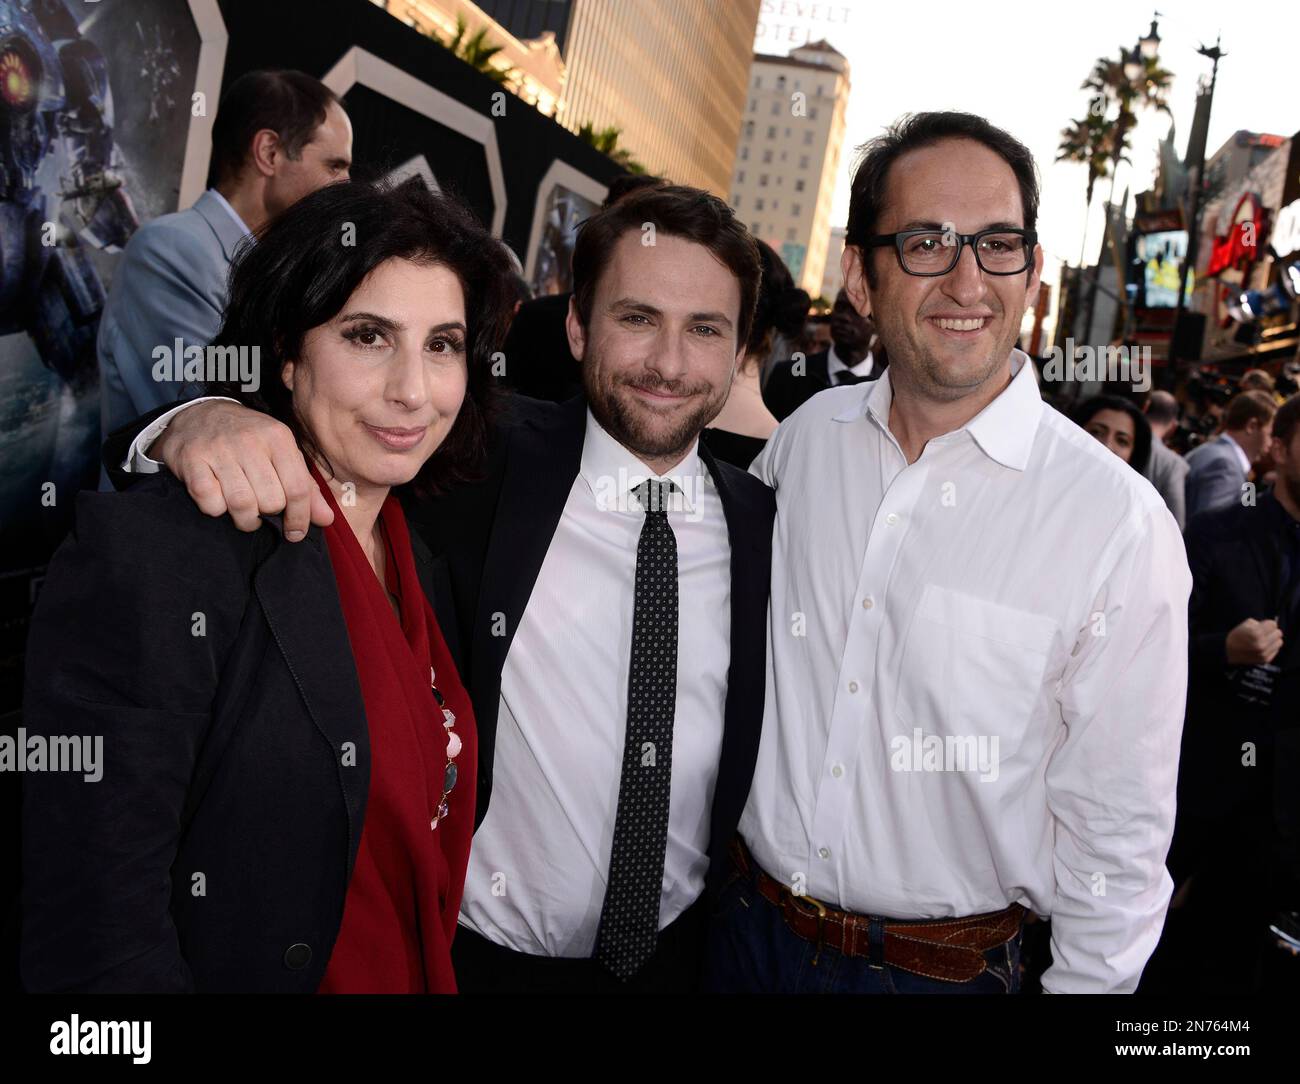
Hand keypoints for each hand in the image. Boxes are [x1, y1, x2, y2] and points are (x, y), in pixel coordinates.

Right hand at [151, 401, 331, 539]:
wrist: (199, 413)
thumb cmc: (248, 440)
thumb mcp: (281, 453)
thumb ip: (304, 487)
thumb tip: (326, 519)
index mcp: (278, 437)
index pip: (298, 489)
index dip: (300, 518)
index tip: (295, 533)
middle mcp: (250, 441)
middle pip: (271, 501)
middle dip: (268, 513)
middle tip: (262, 508)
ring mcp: (219, 450)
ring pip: (242, 505)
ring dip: (245, 518)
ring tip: (245, 512)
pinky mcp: (192, 460)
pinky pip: (211, 503)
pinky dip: (216, 510)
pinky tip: (219, 500)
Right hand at [1225, 618, 1282, 665]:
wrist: (1228, 652)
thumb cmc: (1236, 637)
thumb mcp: (1244, 625)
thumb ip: (1258, 623)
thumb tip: (1269, 625)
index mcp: (1255, 633)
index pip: (1273, 624)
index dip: (1267, 624)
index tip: (1264, 625)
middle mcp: (1261, 643)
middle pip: (1278, 633)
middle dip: (1272, 631)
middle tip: (1265, 633)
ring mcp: (1264, 653)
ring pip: (1279, 642)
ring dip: (1273, 640)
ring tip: (1265, 640)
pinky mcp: (1265, 659)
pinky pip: (1276, 650)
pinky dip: (1271, 648)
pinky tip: (1264, 647)